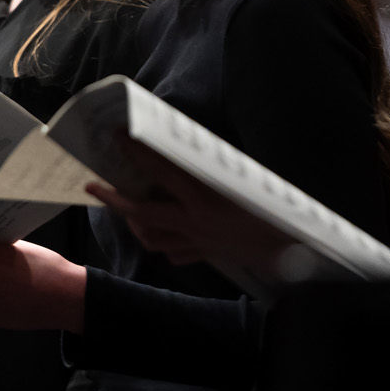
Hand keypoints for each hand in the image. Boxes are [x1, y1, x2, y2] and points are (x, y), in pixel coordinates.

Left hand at [86, 137, 292, 275]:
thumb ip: (214, 164)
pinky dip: (165, 244)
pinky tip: (165, 233)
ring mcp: (198, 241)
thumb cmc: (273, 206)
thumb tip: (188, 145)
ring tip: (128, 210)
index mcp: (204, 196)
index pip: (161, 170)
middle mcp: (195, 221)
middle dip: (114, 199)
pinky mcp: (207, 254)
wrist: (295, 250)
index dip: (136, 151)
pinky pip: (175, 253)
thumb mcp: (245, 177)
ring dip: (136, 223)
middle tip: (94, 187)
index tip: (117, 137)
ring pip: (152, 237)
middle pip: (142, 211)